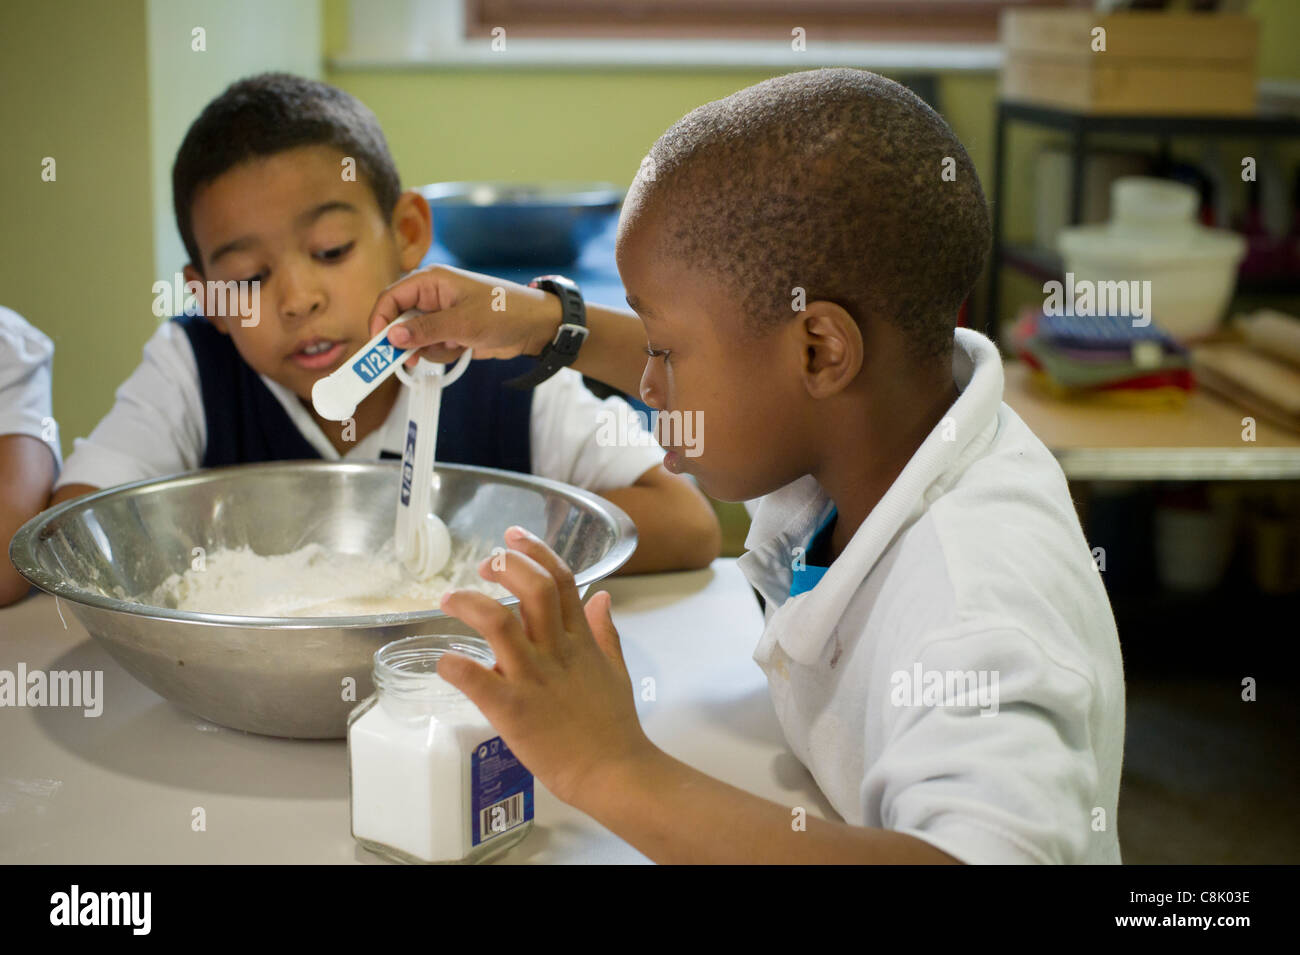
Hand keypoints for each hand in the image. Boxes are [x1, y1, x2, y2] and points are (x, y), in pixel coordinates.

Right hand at [367, 264, 561, 368]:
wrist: (535, 327)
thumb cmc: (504, 312)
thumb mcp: (463, 323)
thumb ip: (425, 331)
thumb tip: (392, 337)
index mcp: (431, 281)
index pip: (391, 297)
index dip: (381, 320)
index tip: (380, 345)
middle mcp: (432, 296)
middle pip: (399, 320)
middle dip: (407, 341)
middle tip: (412, 359)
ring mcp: (441, 315)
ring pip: (415, 338)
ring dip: (430, 349)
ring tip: (455, 346)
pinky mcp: (451, 331)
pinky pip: (433, 346)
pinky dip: (444, 352)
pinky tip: (463, 349)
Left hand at [436, 525, 655, 807]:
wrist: (614, 772)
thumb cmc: (613, 727)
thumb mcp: (616, 670)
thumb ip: (604, 631)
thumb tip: (600, 595)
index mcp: (579, 641)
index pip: (561, 580)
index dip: (536, 551)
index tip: (513, 536)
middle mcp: (555, 652)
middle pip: (533, 589)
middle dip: (505, 566)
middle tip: (483, 564)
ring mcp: (533, 678)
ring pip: (499, 623)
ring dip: (469, 604)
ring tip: (448, 598)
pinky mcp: (512, 709)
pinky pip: (477, 680)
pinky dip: (455, 666)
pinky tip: (442, 660)